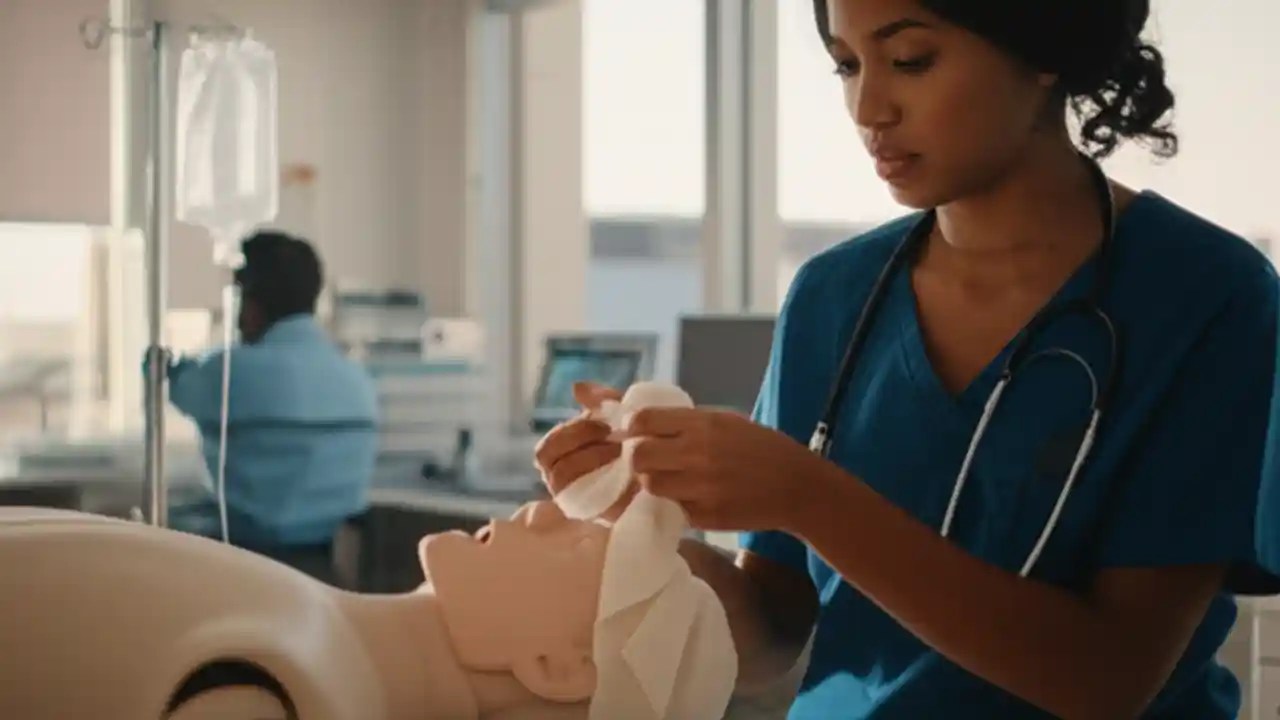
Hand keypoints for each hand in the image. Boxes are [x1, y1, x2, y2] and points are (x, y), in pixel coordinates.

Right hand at [533, 382, 633, 519]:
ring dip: (591, 461)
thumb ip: (602, 401)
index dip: (568, 433)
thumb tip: (577, 387)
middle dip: (580, 445)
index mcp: (565, 455)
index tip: (602, 424)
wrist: (674, 468)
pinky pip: (589, 504)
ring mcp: (580, 499)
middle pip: (551, 465)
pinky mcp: (599, 515)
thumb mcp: (623, 414)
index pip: (546, 448)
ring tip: (622, 453)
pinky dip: (606, 485)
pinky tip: (629, 472)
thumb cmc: (640, 439)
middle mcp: (565, 480)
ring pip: (564, 482)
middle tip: (613, 438)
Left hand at [625, 407, 830, 531]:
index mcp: (702, 424)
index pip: (643, 421)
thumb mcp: (727, 421)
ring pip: (650, 485)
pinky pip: (673, 507)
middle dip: (639, 458)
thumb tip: (647, 425)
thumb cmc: (762, 448)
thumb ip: (689, 422)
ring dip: (655, 482)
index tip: (639, 434)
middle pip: (638, 456)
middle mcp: (697, 454)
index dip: (635, 428)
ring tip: (672, 480)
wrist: (797, 487)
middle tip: (651, 461)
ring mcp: (699, 488)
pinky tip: (693, 497)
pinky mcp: (704, 516)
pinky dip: (677, 503)